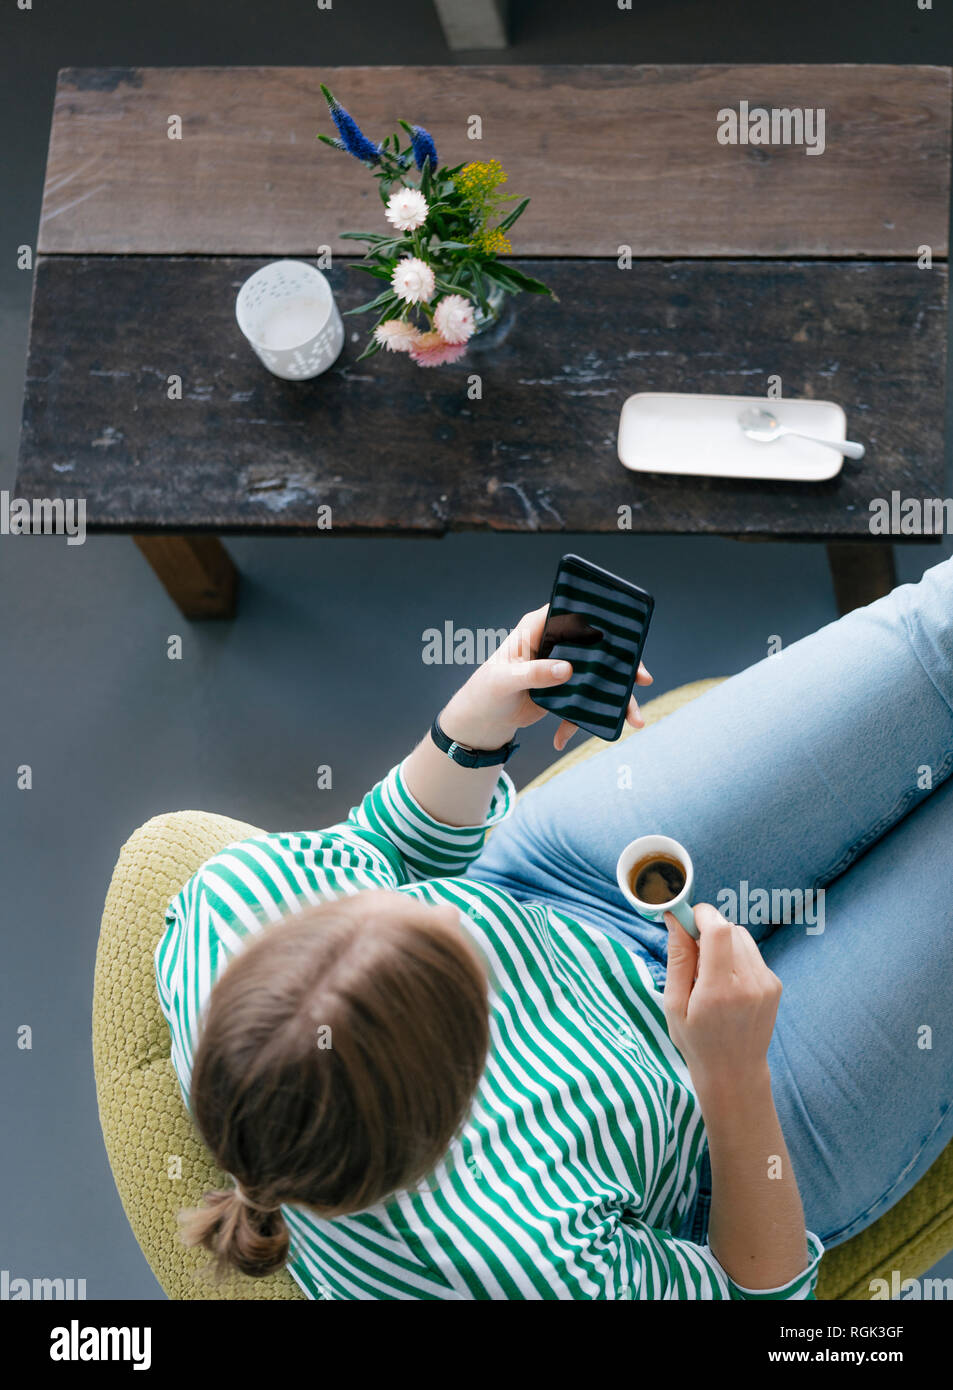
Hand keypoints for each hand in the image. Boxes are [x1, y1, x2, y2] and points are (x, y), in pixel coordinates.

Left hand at [439, 603, 652, 751]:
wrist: (482, 720)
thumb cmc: (486, 690)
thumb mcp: (505, 680)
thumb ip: (534, 672)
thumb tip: (567, 669)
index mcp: (538, 628)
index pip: (574, 614)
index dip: (601, 620)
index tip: (625, 636)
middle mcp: (556, 644)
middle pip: (597, 647)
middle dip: (623, 665)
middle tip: (643, 679)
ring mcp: (563, 667)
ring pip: (599, 677)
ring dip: (616, 699)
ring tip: (635, 720)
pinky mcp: (566, 691)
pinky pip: (585, 702)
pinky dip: (583, 721)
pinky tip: (562, 739)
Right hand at [662, 903, 781, 1093]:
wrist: (735, 1072)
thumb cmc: (697, 1041)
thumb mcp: (674, 1004)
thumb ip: (677, 958)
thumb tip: (675, 918)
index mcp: (718, 990)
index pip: (718, 930)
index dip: (702, 915)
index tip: (686, 919)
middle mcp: (748, 983)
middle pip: (730, 928)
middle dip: (708, 929)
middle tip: (693, 952)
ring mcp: (766, 984)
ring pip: (742, 937)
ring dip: (723, 942)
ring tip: (710, 971)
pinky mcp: (775, 984)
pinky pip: (752, 953)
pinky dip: (736, 956)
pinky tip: (727, 983)